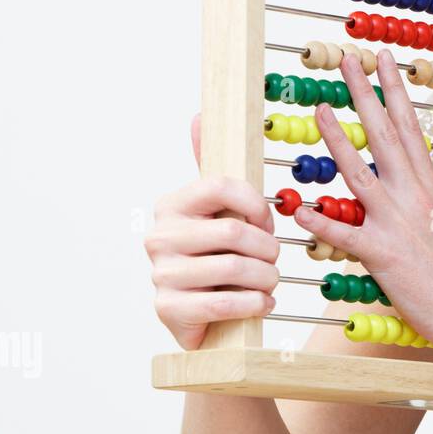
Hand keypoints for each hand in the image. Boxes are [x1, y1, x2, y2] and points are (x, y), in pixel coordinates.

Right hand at [144, 113, 279, 349]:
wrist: (203, 318)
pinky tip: (262, 302)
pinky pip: (226, 301)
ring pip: (235, 268)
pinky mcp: (169, 309)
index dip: (256, 205)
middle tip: (273, 258)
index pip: (220, 186)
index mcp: (172, 205)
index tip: (268, 222)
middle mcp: (159, 236)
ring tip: (269, 282)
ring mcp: (160, 274)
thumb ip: (213, 172)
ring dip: (266, 278)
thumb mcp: (218, 215)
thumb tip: (199, 115)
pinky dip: (255, 303)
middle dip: (268, 248)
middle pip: (233, 232)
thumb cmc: (217, 259)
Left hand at [291, 48, 432, 354]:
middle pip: (382, 134)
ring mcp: (395, 221)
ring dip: (336, 139)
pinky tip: (297, 207)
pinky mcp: (380, 253)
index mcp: (431, 183)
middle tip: (347, 61)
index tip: (382, 60)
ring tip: (319, 108)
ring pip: (359, 172)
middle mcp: (411, 194)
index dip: (393, 89)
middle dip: (364, 94)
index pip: (408, 125)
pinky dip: (320, 222)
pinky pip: (344, 234)